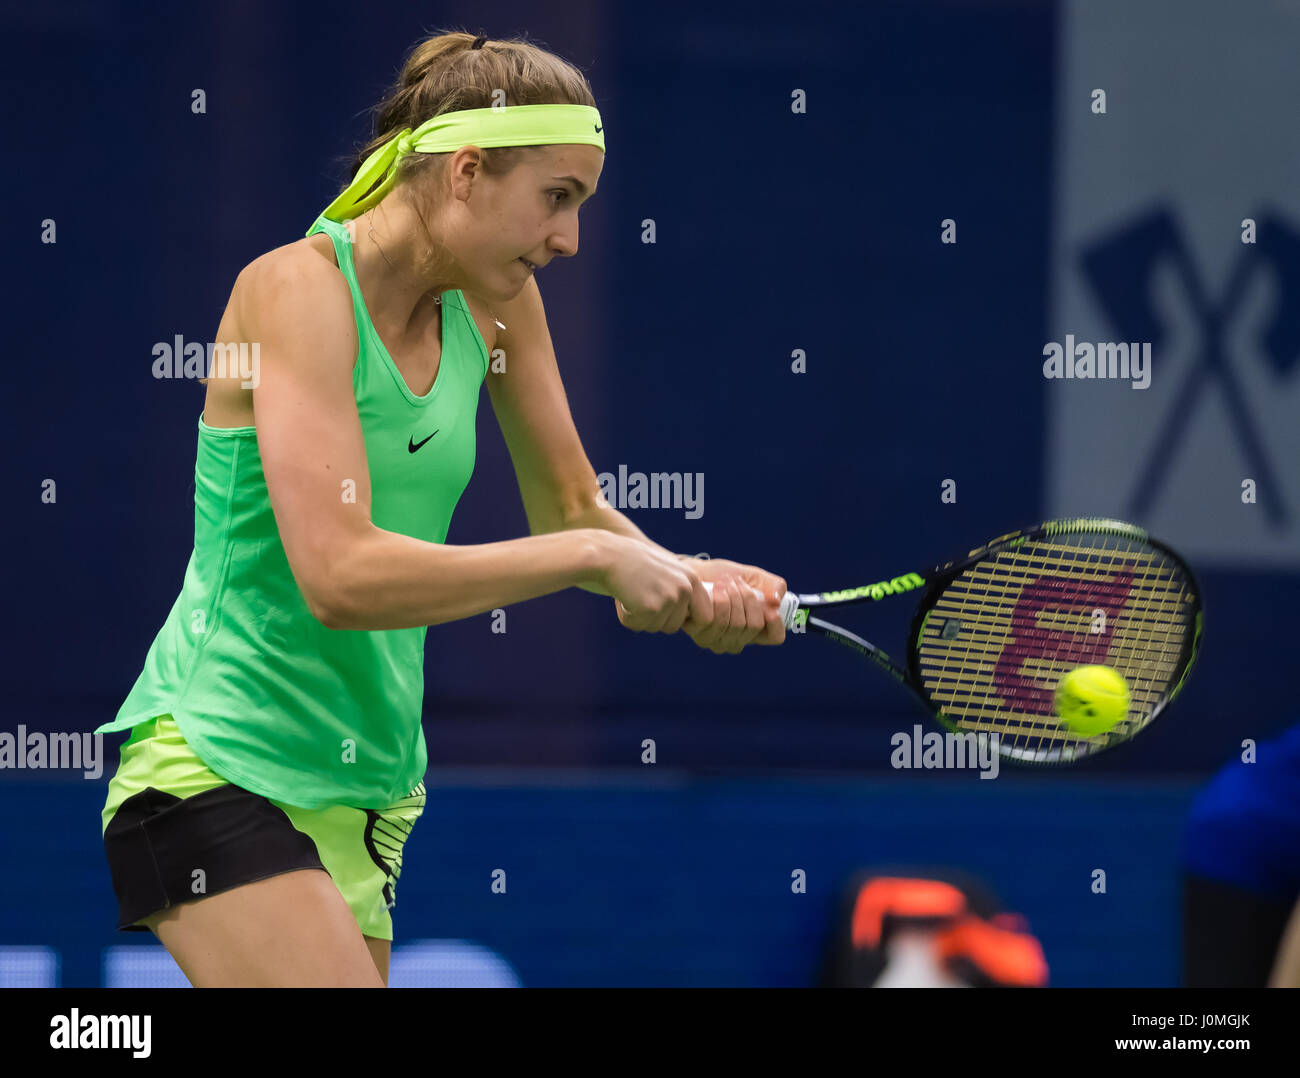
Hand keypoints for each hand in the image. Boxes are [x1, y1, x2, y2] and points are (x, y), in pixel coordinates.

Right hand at [590, 534, 710, 633]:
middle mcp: (685, 589)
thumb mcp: (667, 570)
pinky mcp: (651, 608)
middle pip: (675, 626)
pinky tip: (623, 598)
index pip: (705, 616)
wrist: (609, 554)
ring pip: (656, 628)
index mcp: (692, 580)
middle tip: (640, 598)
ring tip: (631, 594)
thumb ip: (680, 590)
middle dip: (656, 619)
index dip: (688, 624)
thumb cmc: (634, 562)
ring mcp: (669, 599)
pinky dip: (627, 617)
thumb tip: (691, 616)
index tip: (672, 622)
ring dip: (641, 618)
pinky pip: (638, 626)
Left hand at [679, 557, 786, 652]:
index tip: (771, 608)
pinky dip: (720, 599)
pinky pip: (719, 621)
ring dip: (734, 596)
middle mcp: (737, 639)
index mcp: (754, 629)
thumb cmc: (721, 576)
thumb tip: (777, 602)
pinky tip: (714, 588)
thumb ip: (772, 585)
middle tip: (738, 582)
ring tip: (725, 582)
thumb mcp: (752, 576)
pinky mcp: (701, 634)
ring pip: (738, 624)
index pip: (774, 637)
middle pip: (755, 626)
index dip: (776, 624)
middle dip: (749, 598)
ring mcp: (718, 640)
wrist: (692, 571)